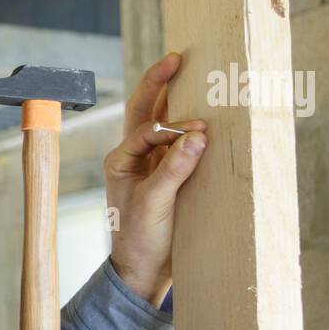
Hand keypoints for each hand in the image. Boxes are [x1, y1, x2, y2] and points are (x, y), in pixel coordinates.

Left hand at [105, 52, 208, 306]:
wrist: (145, 272)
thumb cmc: (140, 239)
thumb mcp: (155, 203)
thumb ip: (174, 169)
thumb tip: (197, 134)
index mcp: (120, 160)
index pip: (146, 130)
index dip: (173, 125)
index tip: (202, 128)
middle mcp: (134, 158)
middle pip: (145, 111)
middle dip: (159, 83)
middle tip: (177, 57)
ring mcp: (151, 165)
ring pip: (163, 125)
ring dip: (177, 103)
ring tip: (194, 78)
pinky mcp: (169, 176)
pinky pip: (180, 146)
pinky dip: (192, 131)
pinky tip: (208, 118)